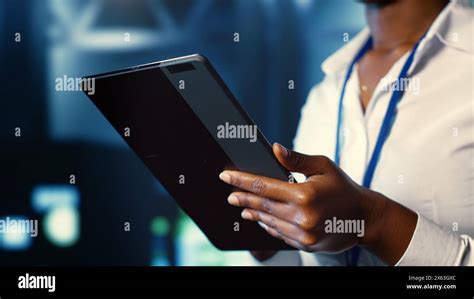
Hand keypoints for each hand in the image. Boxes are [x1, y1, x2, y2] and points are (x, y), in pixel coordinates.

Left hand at [219, 143, 416, 263]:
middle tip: (229, 194)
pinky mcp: (305, 245)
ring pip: (269, 221)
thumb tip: (275, 149)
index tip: (226, 176)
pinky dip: (268, 225)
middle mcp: (302, 217)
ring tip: (242, 206)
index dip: (242, 180)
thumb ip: (296, 160)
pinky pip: (279, 234)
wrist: (364, 218)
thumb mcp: (323, 167)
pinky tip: (261, 218)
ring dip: (253, 213)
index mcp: (304, 195)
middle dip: (242, 198)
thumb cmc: (344, 189)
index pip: (263, 186)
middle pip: (262, 205)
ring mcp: (303, 234)